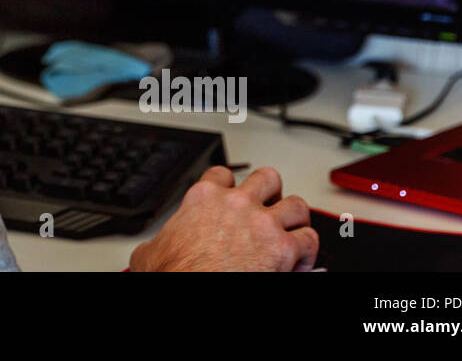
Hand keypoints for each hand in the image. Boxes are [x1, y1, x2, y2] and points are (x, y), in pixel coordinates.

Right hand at [128, 165, 318, 270]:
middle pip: (268, 178)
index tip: (233, 197)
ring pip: (296, 204)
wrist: (186, 286)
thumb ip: (161, 239)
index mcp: (203, 198)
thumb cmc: (173, 272)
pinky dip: (307, 251)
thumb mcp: (152, 249)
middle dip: (272, 193)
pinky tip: (300, 261)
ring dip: (295, 219)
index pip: (223, 175)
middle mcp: (236, 204)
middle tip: (270, 210)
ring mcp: (262, 224)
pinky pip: (309, 240)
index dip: (231, 187)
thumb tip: (151, 250)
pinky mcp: (282, 248)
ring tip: (292, 232)